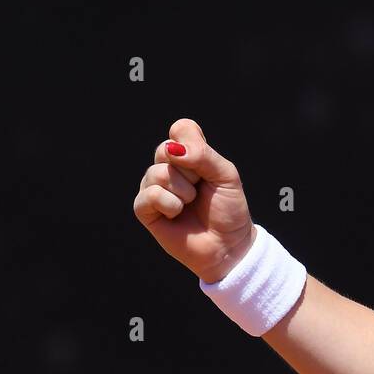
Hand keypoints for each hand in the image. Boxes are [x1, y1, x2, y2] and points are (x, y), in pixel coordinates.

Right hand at [134, 117, 256, 283]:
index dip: (192, 143)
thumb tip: (172, 149)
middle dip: (191, 170)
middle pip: (165, 148)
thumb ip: (202, 155)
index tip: (206, 163)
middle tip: (201, 187)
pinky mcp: (145, 209)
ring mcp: (154, 187)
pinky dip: (170, 204)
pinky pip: (150, 195)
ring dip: (183, 191)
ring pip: (158, 173)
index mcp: (188, 155)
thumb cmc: (228, 208)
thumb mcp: (226, 175)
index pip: (180, 129)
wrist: (228, 244)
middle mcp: (168, 168)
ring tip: (190, 204)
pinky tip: (177, 214)